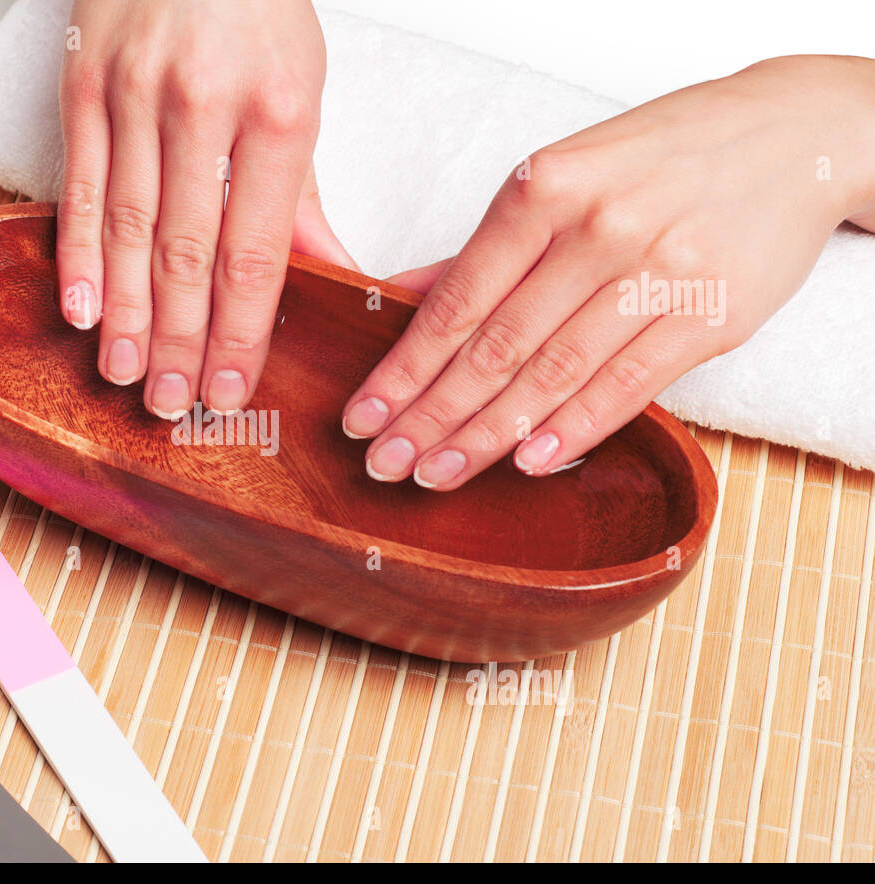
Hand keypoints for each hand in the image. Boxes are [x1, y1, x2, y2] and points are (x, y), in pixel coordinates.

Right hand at [58, 0, 351, 418]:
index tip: (232, 388)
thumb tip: (332, 278)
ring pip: (131, 228)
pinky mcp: (83, 84)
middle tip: (175, 406)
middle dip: (181, 340)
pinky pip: (81, 185)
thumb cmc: (256, 10)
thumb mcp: (301, 90)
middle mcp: (202, 105)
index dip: (241, 330)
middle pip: (188, 252)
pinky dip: (81, 253)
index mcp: (276, 112)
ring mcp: (135, 94)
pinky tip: (84, 311)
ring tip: (129, 378)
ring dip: (128, 315)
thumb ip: (304, 193)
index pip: (255, 249)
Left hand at [341, 55, 874, 488]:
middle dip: (430, 415)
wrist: (794, 138)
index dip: (403, 368)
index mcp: (545, 189)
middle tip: (385, 463)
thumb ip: (487, 249)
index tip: (362, 416)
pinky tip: (528, 462)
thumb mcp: (566, 176)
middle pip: (495, 347)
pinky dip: (574, 428)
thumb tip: (398, 296)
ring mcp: (659, 272)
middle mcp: (598, 229)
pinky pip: (628, 385)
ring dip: (487, 434)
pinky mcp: (710, 314)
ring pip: (553, 373)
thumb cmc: (661, 159)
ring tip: (436, 473)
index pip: (456, 301)